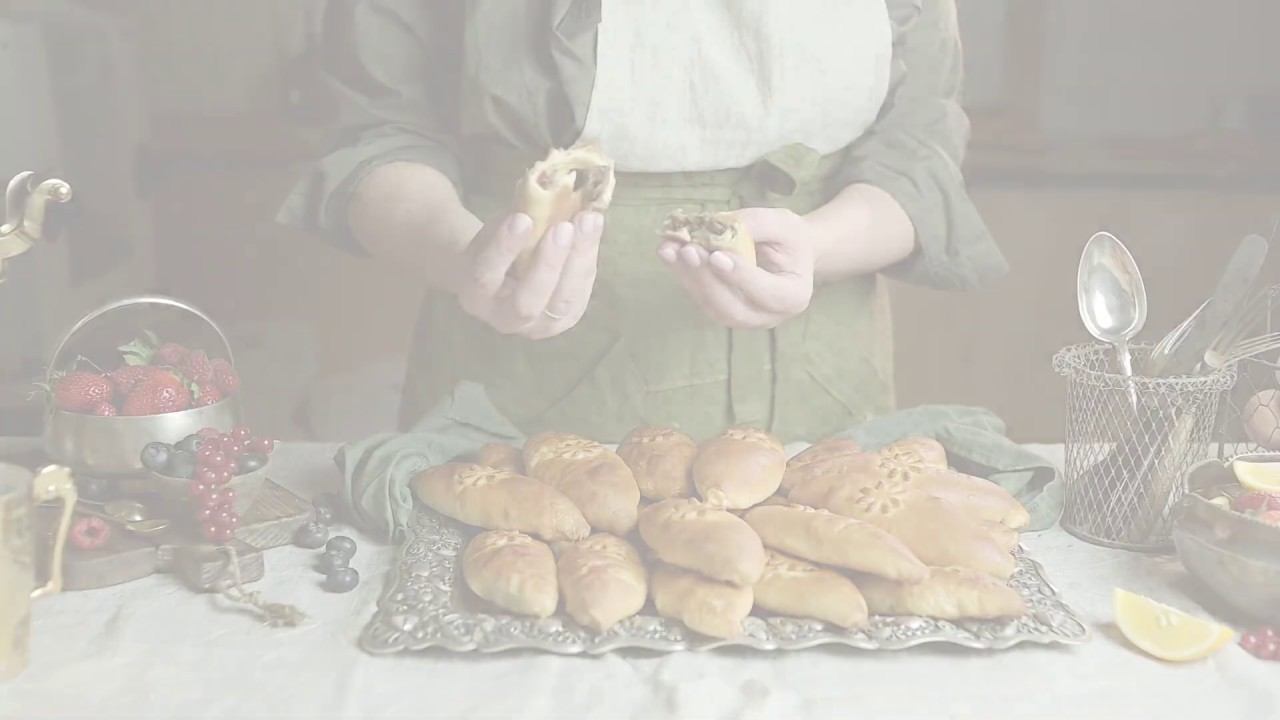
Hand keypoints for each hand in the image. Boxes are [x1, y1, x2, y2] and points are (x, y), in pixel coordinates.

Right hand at [456, 211, 603, 339]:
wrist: (498, 278)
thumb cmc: (494, 246)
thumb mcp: (495, 230)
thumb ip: (516, 217)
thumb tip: (549, 185)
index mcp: (474, 294)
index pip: (487, 274)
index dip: (505, 248)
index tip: (522, 218)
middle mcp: (503, 319)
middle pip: (527, 301)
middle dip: (548, 263)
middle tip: (564, 226)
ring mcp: (537, 327)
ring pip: (561, 303)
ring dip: (578, 261)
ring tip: (589, 222)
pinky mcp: (563, 322)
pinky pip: (580, 296)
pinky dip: (588, 262)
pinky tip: (593, 233)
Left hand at [658, 207, 814, 329]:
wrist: (785, 252)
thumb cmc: (789, 238)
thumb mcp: (783, 223)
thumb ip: (757, 224)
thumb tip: (718, 225)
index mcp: (793, 297)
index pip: (768, 293)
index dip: (742, 277)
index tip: (717, 256)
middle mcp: (767, 316)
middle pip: (732, 309)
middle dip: (706, 280)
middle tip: (689, 251)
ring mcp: (741, 317)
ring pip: (710, 305)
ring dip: (687, 277)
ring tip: (670, 249)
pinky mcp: (719, 309)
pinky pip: (698, 296)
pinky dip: (681, 273)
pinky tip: (668, 251)